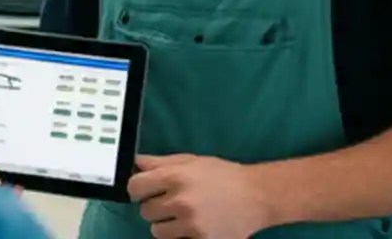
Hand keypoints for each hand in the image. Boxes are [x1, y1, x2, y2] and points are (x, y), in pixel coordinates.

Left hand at [128, 154, 271, 238]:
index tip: (145, 190)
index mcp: (175, 177)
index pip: (135, 187)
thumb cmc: (222, 175)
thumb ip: (159, 162)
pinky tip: (194, 225)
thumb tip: (134, 164)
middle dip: (155, 206)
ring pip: (157, 231)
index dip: (138, 188)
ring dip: (166, 224)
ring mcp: (191, 225)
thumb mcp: (190, 160)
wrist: (257, 196)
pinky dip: (181, 236)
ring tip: (183, 215)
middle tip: (171, 201)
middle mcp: (180, 202)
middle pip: (145, 211)